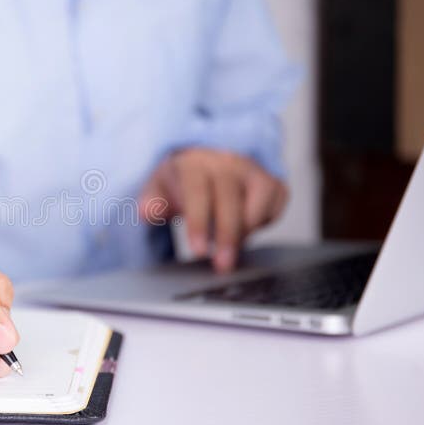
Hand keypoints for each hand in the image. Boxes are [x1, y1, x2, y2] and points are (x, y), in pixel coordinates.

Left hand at [139, 148, 287, 271]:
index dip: (199, 222)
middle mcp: (227, 164)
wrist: (205, 159)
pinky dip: (264, 223)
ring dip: (247, 229)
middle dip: (228, 237)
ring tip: (227, 244)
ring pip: (262, 201)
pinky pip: (277, 206)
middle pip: (232, 200)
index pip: (198, 192)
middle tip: (222, 265)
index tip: (199, 250)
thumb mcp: (159, 188)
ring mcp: (253, 171)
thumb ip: (151, 201)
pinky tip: (244, 228)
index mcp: (196, 165)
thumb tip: (146, 211)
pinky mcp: (273, 182)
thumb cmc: (182, 180)